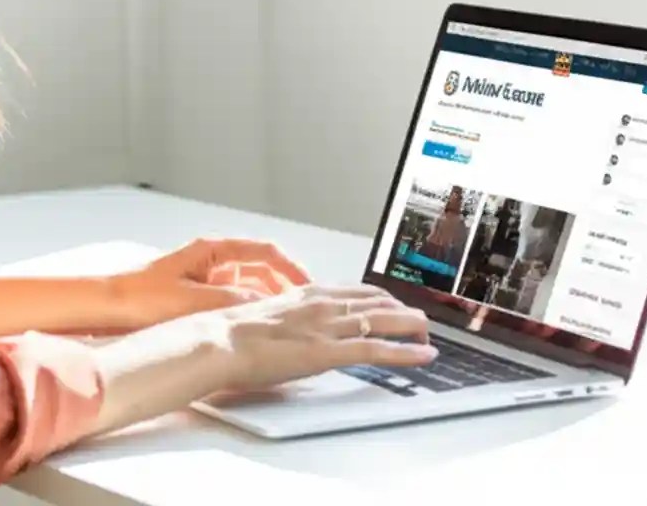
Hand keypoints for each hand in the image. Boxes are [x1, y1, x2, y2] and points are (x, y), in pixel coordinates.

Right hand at [88, 283, 435, 435]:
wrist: (217, 341)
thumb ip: (288, 318)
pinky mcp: (329, 352)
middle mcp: (324, 303)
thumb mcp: (266, 316)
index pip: (357, 290)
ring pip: (385, 322)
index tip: (394, 303)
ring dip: (412, 328)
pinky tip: (424, 356)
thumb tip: (296, 329)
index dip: (382, 297)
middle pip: (378, 301)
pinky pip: (379, 351)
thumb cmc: (231, 334)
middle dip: (403, 310)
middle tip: (418, 320)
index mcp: (308, 293)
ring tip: (429, 334)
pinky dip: (407, 353)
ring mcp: (329, 326)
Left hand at [109, 238, 311, 329]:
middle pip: (261, 271)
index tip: (308, 286)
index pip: (265, 252)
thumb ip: (231, 303)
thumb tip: (266, 308)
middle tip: (302, 310)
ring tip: (282, 322)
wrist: (104, 307)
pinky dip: (246, 314)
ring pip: (248, 289)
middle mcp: (212, 261)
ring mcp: (205, 279)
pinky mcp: (197, 298)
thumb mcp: (193, 300)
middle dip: (283, 289)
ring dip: (266, 303)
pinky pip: (232, 303)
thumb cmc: (139, 296)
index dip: (291, 268)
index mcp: (213, 250)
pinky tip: (252, 330)